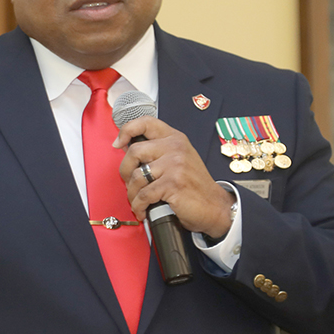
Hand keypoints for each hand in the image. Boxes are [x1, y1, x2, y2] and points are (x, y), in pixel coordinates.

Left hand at [115, 116, 234, 237]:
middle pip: (134, 152)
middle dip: (125, 171)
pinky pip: (143, 195)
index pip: (146, 123)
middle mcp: (175, 148)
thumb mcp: (180, 159)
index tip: (118, 143)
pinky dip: (139, 206)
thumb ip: (159, 151)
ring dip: (132, 194)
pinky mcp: (173, 184)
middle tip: (129, 183)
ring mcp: (175, 165)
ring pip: (136, 176)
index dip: (127, 130)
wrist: (215, 206)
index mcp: (175, 139)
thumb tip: (127, 151)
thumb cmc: (194, 186)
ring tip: (138, 201)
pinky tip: (143, 210)